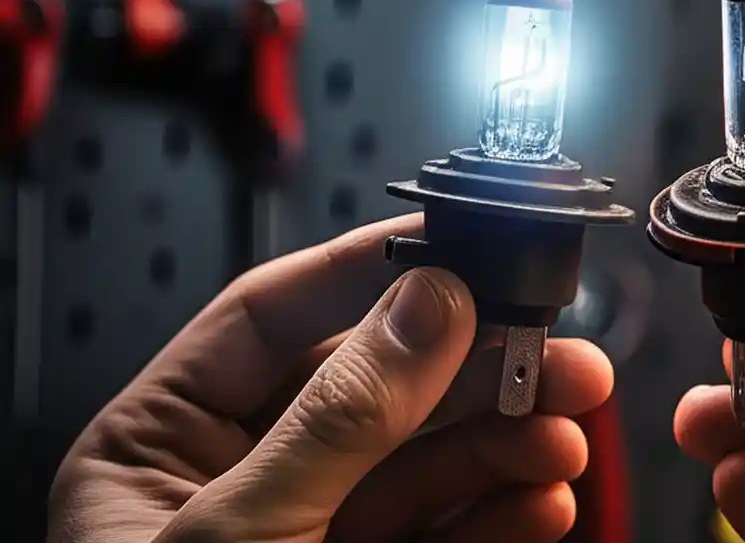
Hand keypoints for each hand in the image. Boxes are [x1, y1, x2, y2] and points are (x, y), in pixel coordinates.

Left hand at [49, 215, 612, 542]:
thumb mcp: (240, 537)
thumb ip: (336, 421)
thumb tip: (426, 305)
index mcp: (159, 445)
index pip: (274, 321)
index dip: (370, 274)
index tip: (461, 252)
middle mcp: (239, 480)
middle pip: (376, 391)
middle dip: (474, 371)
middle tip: (557, 354)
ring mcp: (310, 538)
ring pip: (423, 465)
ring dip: (502, 445)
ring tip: (563, 434)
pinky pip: (443, 538)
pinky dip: (499, 518)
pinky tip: (542, 500)